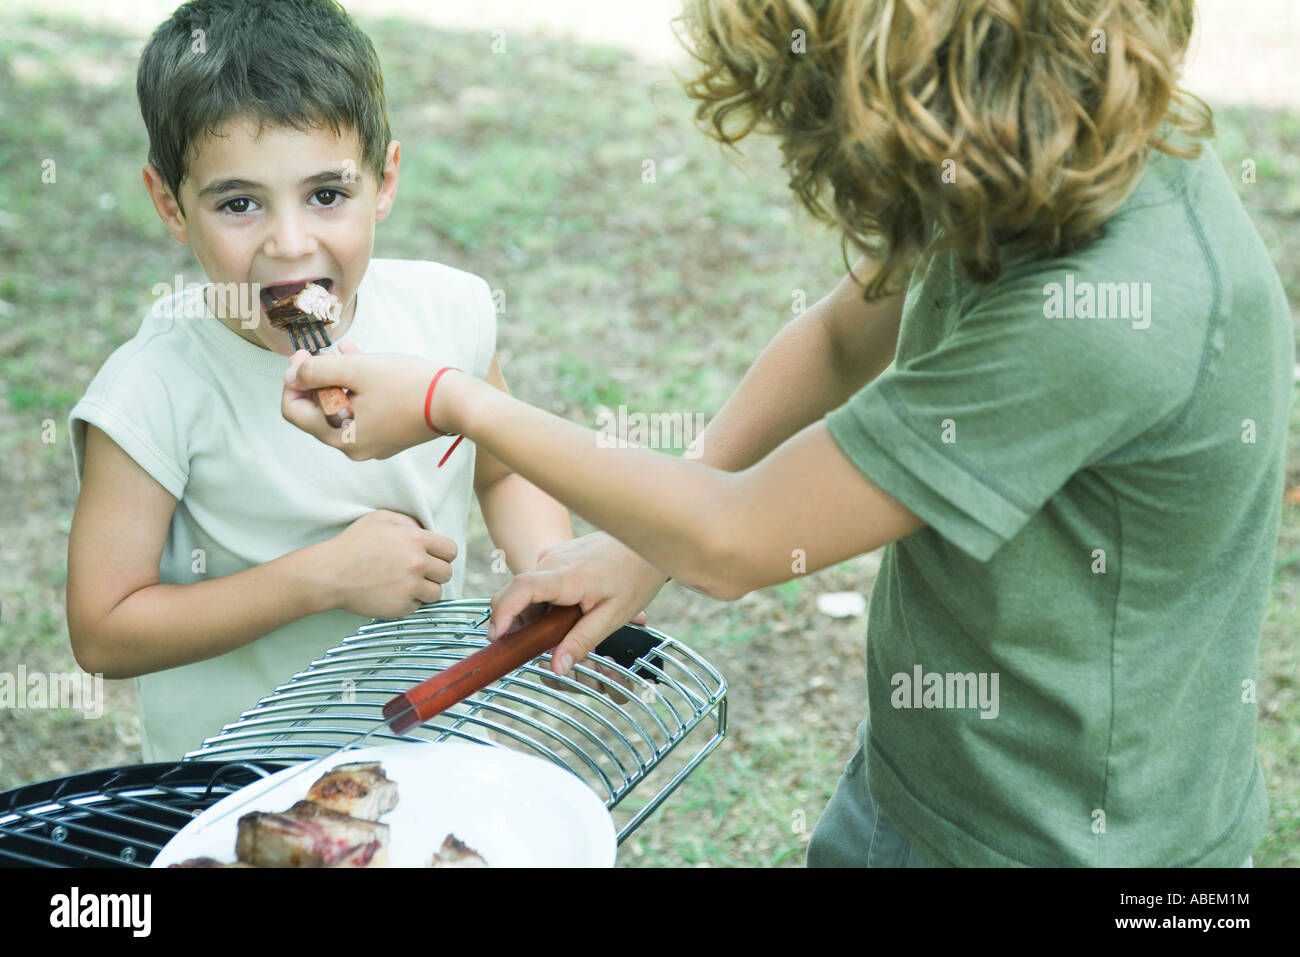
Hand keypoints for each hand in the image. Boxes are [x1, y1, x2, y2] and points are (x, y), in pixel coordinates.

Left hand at [282, 343, 468, 459]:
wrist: (456, 403)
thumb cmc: (407, 385)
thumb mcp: (356, 369)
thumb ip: (316, 371)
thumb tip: (290, 376)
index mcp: (338, 435)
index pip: (293, 411)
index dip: (292, 380)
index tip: (304, 355)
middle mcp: (351, 447)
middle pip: (317, 412)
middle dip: (317, 379)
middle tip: (327, 351)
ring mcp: (372, 445)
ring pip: (341, 410)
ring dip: (338, 381)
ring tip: (347, 352)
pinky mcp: (389, 438)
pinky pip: (362, 414)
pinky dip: (358, 392)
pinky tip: (366, 366)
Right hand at [317, 509, 457, 618]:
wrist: (329, 574)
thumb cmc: (353, 544)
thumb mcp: (380, 519)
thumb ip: (407, 521)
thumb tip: (425, 530)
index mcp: (415, 540)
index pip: (450, 551)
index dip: (443, 555)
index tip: (433, 558)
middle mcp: (417, 563)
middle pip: (447, 573)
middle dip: (435, 573)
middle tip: (418, 572)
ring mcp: (410, 587)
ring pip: (436, 593)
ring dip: (425, 590)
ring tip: (406, 584)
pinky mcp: (401, 607)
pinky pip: (418, 607)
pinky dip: (408, 602)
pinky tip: (392, 593)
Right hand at [486, 532, 668, 683]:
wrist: (647, 540)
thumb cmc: (635, 575)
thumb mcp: (613, 616)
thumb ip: (582, 642)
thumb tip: (556, 668)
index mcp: (567, 575)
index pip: (522, 589)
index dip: (502, 612)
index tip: (496, 636)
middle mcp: (552, 560)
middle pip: (516, 592)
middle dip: (514, 621)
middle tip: (525, 648)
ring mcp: (552, 555)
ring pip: (526, 590)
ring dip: (531, 614)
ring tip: (559, 631)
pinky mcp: (556, 555)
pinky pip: (538, 582)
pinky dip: (541, 602)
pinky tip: (565, 614)